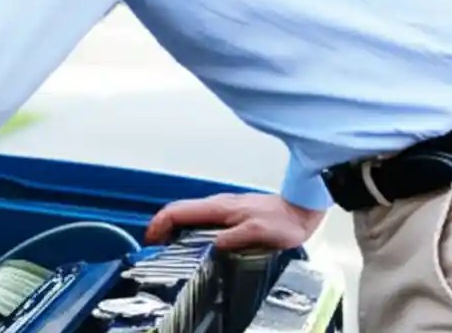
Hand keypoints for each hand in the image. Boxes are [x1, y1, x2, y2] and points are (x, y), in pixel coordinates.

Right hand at [143, 193, 326, 250]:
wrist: (300, 210)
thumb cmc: (283, 221)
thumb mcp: (259, 233)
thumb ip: (234, 238)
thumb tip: (212, 246)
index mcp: (219, 207)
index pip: (179, 210)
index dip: (160, 222)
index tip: (151, 239)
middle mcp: (217, 204)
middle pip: (179, 210)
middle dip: (161, 225)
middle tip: (154, 246)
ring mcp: (223, 208)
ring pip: (189, 214)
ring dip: (173, 227)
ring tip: (168, 247)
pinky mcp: (229, 214)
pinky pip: (200, 219)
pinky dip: (188, 228)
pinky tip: (192, 242)